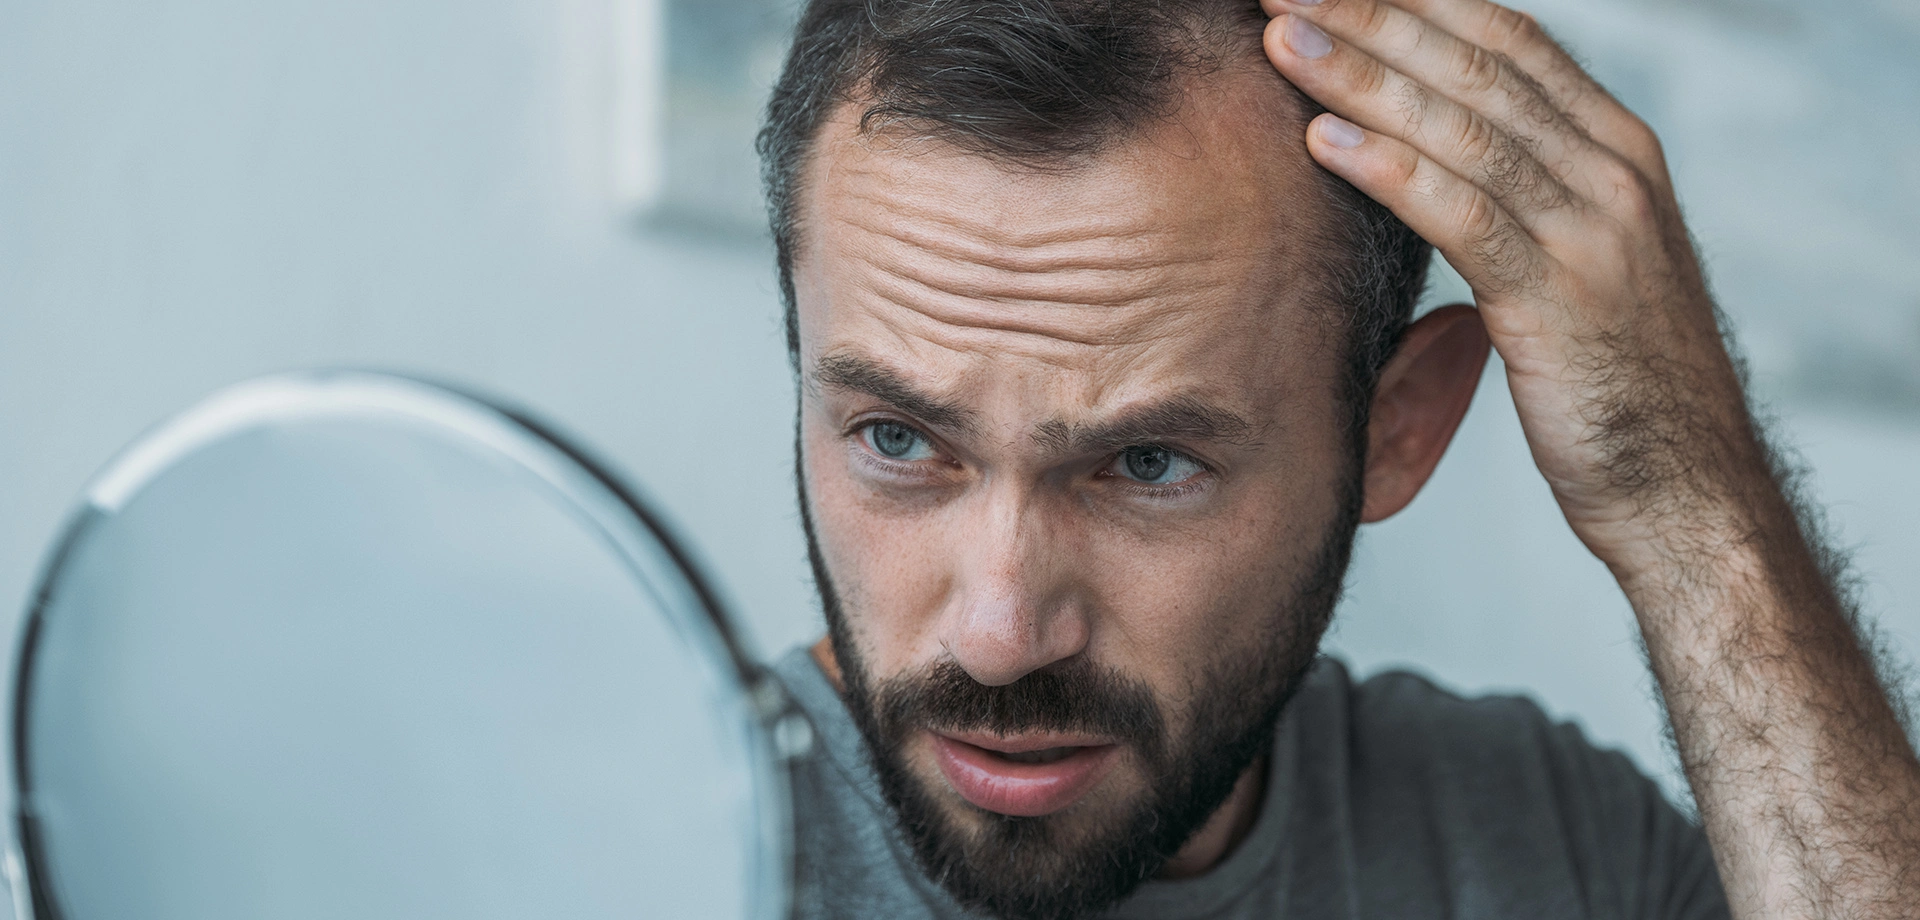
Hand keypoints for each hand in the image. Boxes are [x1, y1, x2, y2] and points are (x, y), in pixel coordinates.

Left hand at [1260, 0, 1764, 577]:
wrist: (1687, 489)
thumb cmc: (1618, 382)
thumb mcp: (1579, 262)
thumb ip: (1524, 195)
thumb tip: (1437, 149)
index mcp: (1618, 150)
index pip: (1508, 39)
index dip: (1415, 2)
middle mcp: (1613, 172)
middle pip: (1475, 66)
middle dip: (1372, 17)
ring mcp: (1594, 232)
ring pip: (1463, 128)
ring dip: (1361, 78)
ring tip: (1280, 40)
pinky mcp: (1561, 302)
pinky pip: (1464, 216)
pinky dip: (1389, 171)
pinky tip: (1322, 142)